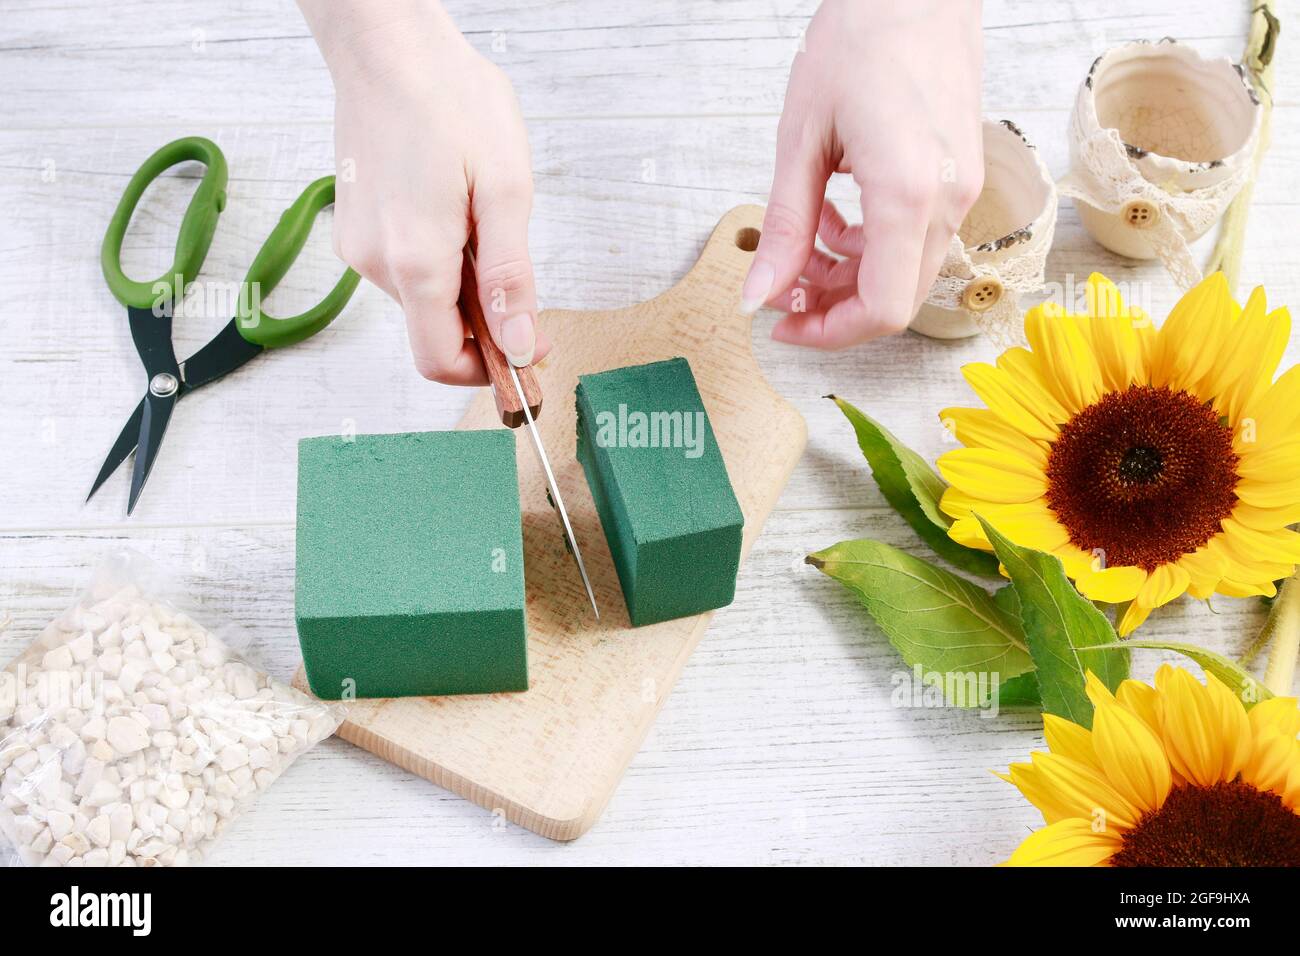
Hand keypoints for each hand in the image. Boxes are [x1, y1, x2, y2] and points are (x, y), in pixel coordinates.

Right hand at [299, 0, 548, 383]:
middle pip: (434, 330)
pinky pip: (403, 266)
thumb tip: (520, 344)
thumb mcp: (504, 189)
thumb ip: (510, 277)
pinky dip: (436, 259)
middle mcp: (375, 263)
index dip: (487, 371)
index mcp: (414, 261)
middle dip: (482, 321)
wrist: (386, 44)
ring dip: (460, 283)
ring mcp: (358, 244)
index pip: (440, 361)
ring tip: (480, 218)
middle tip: (518, 275)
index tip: (527, 356)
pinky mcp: (354, 225)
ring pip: (421, 297)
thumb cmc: (449, 100)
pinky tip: (452, 207)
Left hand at [742, 0, 984, 347]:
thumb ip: (784, 227)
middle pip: (895, 300)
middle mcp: (947, 201)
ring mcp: (960, 190)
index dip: (830, 332)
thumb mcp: (802, 139)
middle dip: (834, 309)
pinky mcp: (959, 177)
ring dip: (849, 278)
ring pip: (906, 272)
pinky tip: (835, 218)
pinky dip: (872, 247)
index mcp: (907, 195)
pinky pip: (917, 239)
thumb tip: (759, 294)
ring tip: (802, 248)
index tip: (784, 324)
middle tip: (783, 291)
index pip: (882, 309)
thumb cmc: (862, 38)